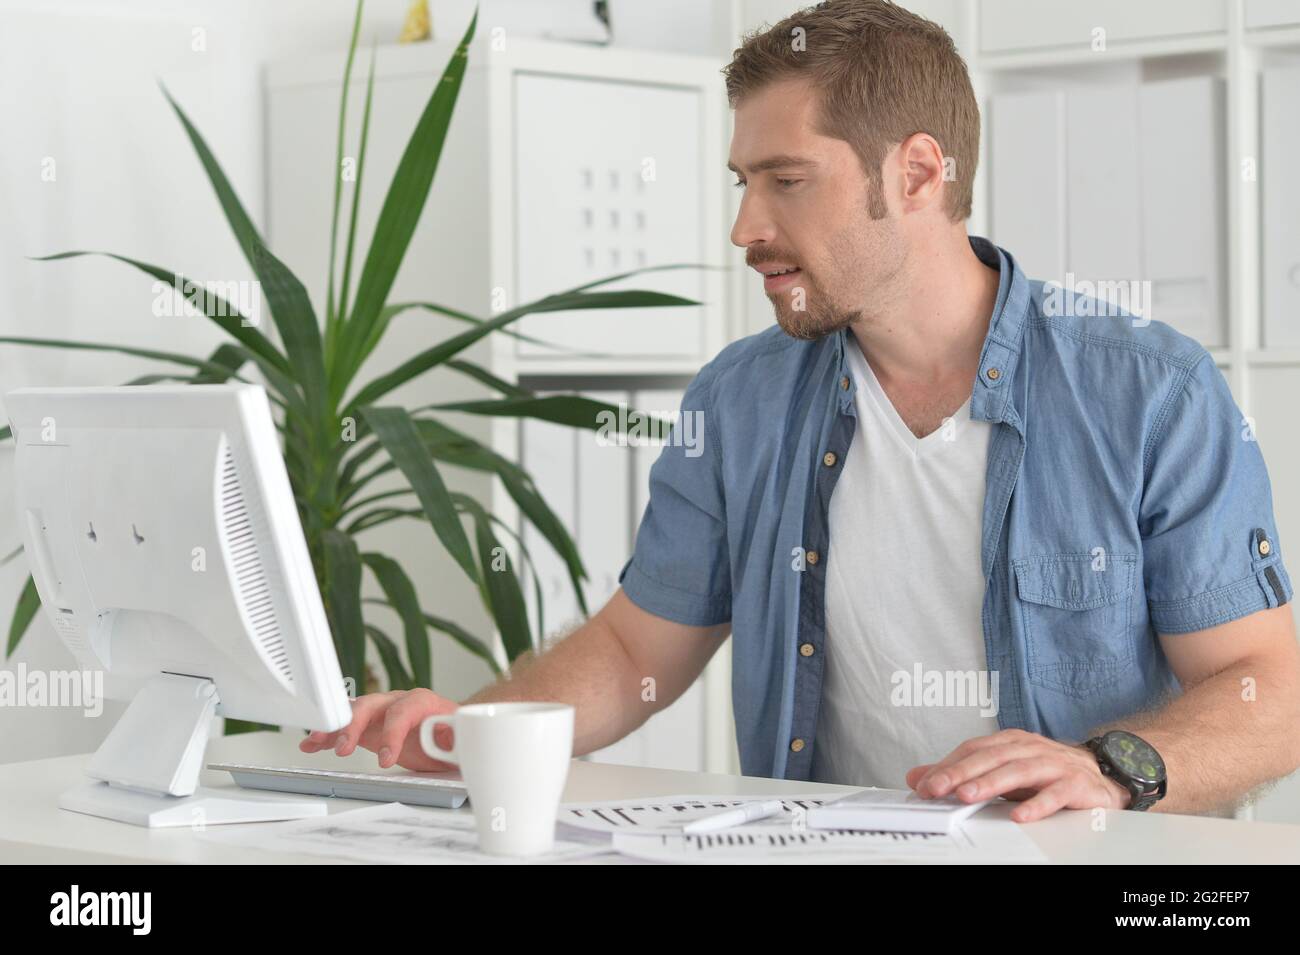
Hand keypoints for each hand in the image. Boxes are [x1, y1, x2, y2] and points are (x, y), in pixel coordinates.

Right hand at [299, 689, 458, 770]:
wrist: (453, 733)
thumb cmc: (456, 734)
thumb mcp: (460, 739)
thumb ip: (454, 737)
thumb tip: (449, 735)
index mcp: (422, 702)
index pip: (402, 712)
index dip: (392, 734)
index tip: (385, 757)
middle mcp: (397, 702)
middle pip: (371, 706)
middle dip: (354, 725)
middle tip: (343, 749)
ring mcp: (381, 712)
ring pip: (353, 713)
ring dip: (334, 727)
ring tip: (315, 741)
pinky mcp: (371, 727)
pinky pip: (346, 727)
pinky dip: (329, 735)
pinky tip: (311, 743)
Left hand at [905, 729, 1130, 821]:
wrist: (1101, 775)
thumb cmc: (1047, 772)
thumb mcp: (1001, 770)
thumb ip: (962, 774)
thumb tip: (918, 777)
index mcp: (1009, 742)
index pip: (973, 750)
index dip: (948, 765)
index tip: (926, 784)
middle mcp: (1029, 748)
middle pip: (991, 758)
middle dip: (961, 773)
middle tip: (938, 788)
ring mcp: (1053, 764)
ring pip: (1018, 771)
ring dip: (991, 784)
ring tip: (968, 797)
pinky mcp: (1075, 784)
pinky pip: (1055, 794)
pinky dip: (1037, 804)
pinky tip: (1020, 815)